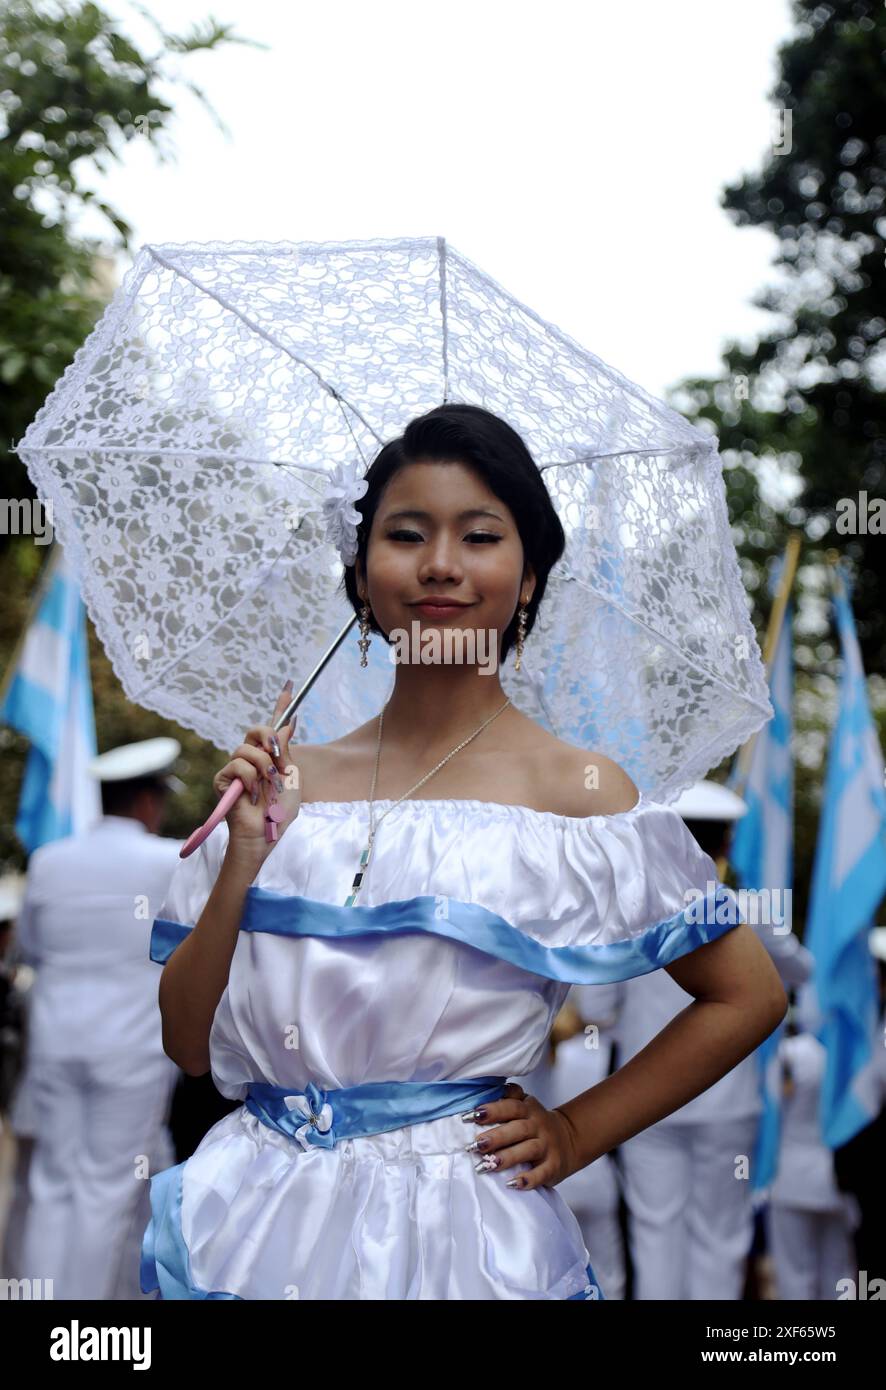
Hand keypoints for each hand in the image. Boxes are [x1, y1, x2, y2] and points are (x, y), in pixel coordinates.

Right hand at [213, 683, 301, 858]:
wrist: (267, 834)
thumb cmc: (280, 812)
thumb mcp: (290, 778)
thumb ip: (286, 752)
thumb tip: (287, 724)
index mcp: (270, 757)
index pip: (274, 728)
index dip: (282, 706)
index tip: (291, 686)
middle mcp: (251, 759)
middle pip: (255, 730)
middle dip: (268, 737)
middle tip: (277, 754)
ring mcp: (236, 768)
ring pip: (246, 749)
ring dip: (263, 766)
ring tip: (268, 785)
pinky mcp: (224, 779)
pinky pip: (237, 765)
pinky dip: (250, 779)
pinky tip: (253, 795)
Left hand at [463, 1082, 582, 1189]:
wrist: (570, 1139)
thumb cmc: (535, 1124)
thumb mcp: (525, 1105)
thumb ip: (507, 1098)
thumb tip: (481, 1091)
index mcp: (528, 1109)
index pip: (510, 1106)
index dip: (492, 1110)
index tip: (470, 1116)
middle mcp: (538, 1126)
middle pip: (518, 1129)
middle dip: (496, 1137)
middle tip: (476, 1145)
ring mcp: (547, 1146)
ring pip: (528, 1150)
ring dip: (507, 1158)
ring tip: (488, 1166)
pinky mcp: (553, 1166)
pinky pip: (542, 1173)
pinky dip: (528, 1180)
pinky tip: (512, 1184)